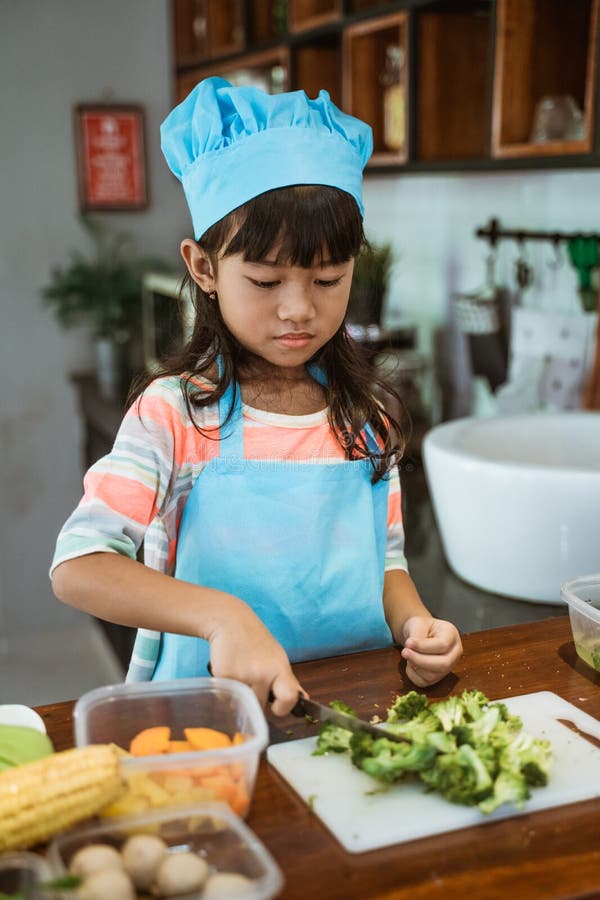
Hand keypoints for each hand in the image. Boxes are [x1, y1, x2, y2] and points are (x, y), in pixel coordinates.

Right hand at [207, 600, 304, 715]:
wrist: (230, 621)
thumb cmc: (256, 640)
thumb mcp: (277, 658)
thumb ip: (287, 681)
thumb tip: (304, 699)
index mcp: (280, 668)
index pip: (289, 698)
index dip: (283, 708)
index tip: (276, 706)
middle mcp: (263, 673)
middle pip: (261, 706)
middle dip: (257, 702)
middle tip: (252, 683)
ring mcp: (243, 675)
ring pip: (243, 704)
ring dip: (240, 696)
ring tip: (241, 675)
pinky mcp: (224, 676)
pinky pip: (226, 696)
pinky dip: (227, 689)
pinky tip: (230, 671)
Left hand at [400, 616, 462, 686]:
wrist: (419, 634)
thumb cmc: (420, 627)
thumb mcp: (418, 623)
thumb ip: (417, 635)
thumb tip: (411, 648)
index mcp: (452, 635)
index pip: (443, 645)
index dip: (424, 646)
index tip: (408, 642)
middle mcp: (454, 653)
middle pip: (443, 664)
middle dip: (420, 660)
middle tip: (404, 652)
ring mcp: (448, 667)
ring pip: (433, 675)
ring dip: (415, 666)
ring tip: (408, 654)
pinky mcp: (437, 678)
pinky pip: (424, 682)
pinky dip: (413, 674)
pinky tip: (410, 663)